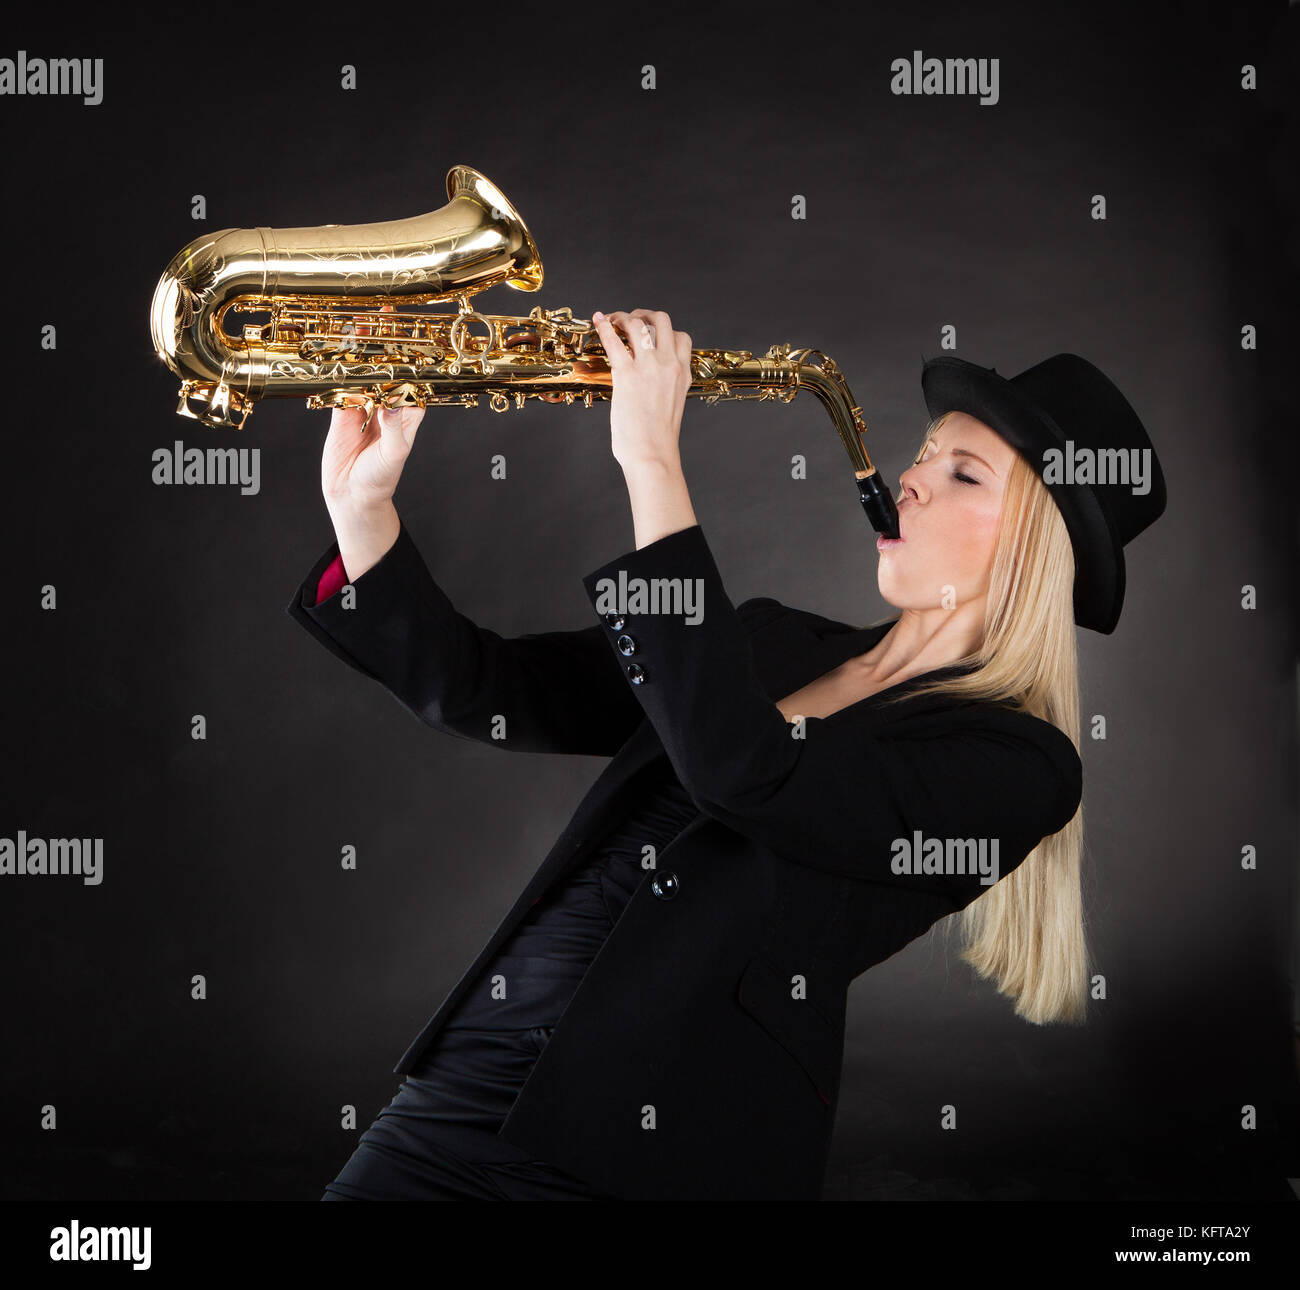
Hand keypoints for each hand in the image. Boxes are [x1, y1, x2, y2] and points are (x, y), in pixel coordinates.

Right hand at [320, 305, 425, 515]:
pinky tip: (335, 351)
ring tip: (356, 326)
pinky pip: (339, 385)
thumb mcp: (394, 453)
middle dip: (384, 345)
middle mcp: (388, 405)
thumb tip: (393, 400)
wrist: (351, 496)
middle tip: (380, 318)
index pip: (414, 378)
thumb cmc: (381, 478)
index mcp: (408, 413)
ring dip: (359, 352)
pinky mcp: (341, 411)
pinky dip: (336, 369)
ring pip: (362, 372)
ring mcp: (364, 406)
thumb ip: (393, 427)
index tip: (411, 333)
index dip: (413, 356)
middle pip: (387, 369)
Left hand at [590, 308, 692, 469]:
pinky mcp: (627, 374)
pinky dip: (603, 326)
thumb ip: (665, 389)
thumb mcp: (671, 407)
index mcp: (683, 374)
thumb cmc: (658, 441)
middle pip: (662, 320)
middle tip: (630, 319)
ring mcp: (649, 367)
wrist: (653, 455)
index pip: (682, 338)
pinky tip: (597, 322)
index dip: (664, 330)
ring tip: (611, 320)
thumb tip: (646, 385)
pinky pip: (613, 340)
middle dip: (644, 314)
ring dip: (622, 317)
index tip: (650, 332)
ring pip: (638, 323)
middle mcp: (670, 365)